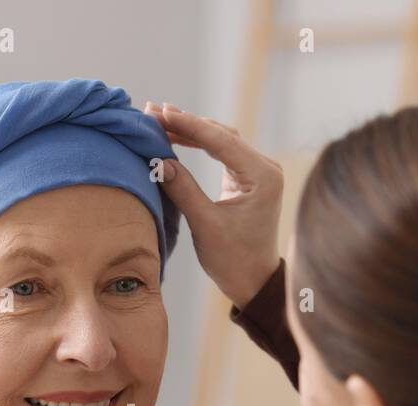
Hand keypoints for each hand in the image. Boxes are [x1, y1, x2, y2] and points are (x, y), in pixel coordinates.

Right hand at [143, 101, 283, 308]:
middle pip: (222, 134)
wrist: (254, 281)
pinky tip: (176, 136)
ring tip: (159, 119)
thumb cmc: (234, 260)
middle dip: (187, 123)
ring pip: (221, 140)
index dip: (188, 126)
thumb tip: (160, 160)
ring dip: (191, 130)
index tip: (161, 114)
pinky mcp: (247, 178)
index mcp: (262, 177)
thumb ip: (184, 190)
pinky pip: (221, 152)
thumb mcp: (205, 226)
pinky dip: (198, 144)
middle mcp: (264, 168)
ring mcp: (257, 171)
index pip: (221, 141)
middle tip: (153, 112)